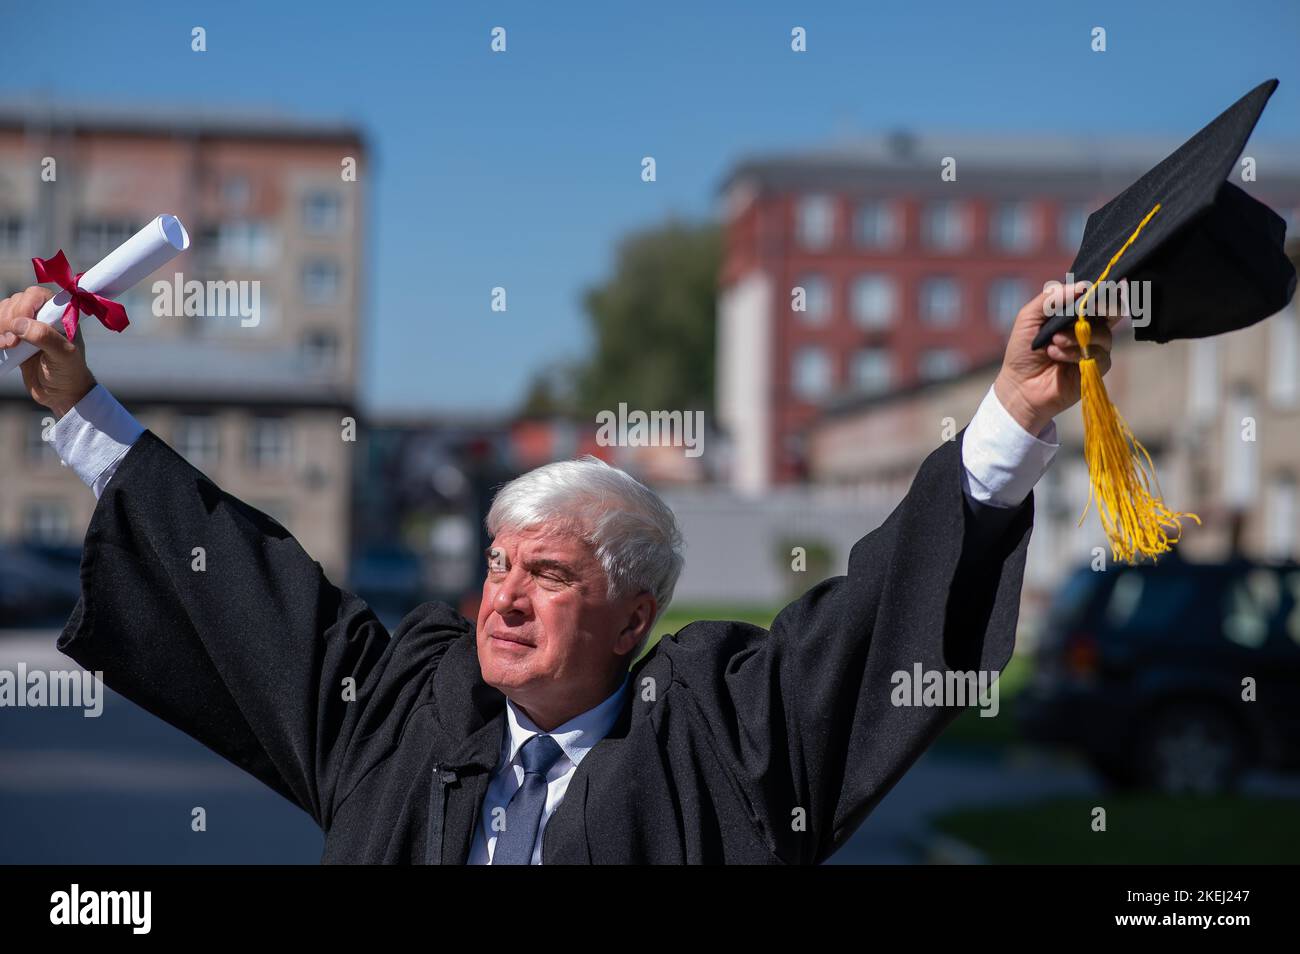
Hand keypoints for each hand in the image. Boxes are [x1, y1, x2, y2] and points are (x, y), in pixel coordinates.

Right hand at [0, 286, 96, 418]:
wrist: (60, 394)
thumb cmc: (69, 374)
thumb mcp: (64, 356)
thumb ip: (45, 337)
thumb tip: (20, 324)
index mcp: (60, 315)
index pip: (37, 295)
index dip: (25, 305)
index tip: (20, 325)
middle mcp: (44, 316)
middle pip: (16, 301)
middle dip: (9, 320)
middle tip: (12, 343)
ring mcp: (29, 326)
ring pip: (5, 311)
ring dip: (1, 327)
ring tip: (7, 346)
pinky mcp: (16, 338)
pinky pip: (0, 325)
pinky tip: (1, 346)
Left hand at [994, 281, 1118, 435]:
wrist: (1019, 385)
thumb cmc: (1023, 351)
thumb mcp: (1029, 318)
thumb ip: (1050, 299)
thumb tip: (1081, 286)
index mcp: (1075, 314)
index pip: (1098, 296)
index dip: (1101, 290)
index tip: (1094, 290)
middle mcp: (1090, 328)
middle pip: (1112, 311)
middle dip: (1100, 308)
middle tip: (1085, 311)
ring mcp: (1095, 348)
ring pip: (1104, 334)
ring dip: (1077, 336)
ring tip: (1054, 341)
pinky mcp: (1097, 368)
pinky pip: (1099, 355)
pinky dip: (1075, 353)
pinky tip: (1056, 355)